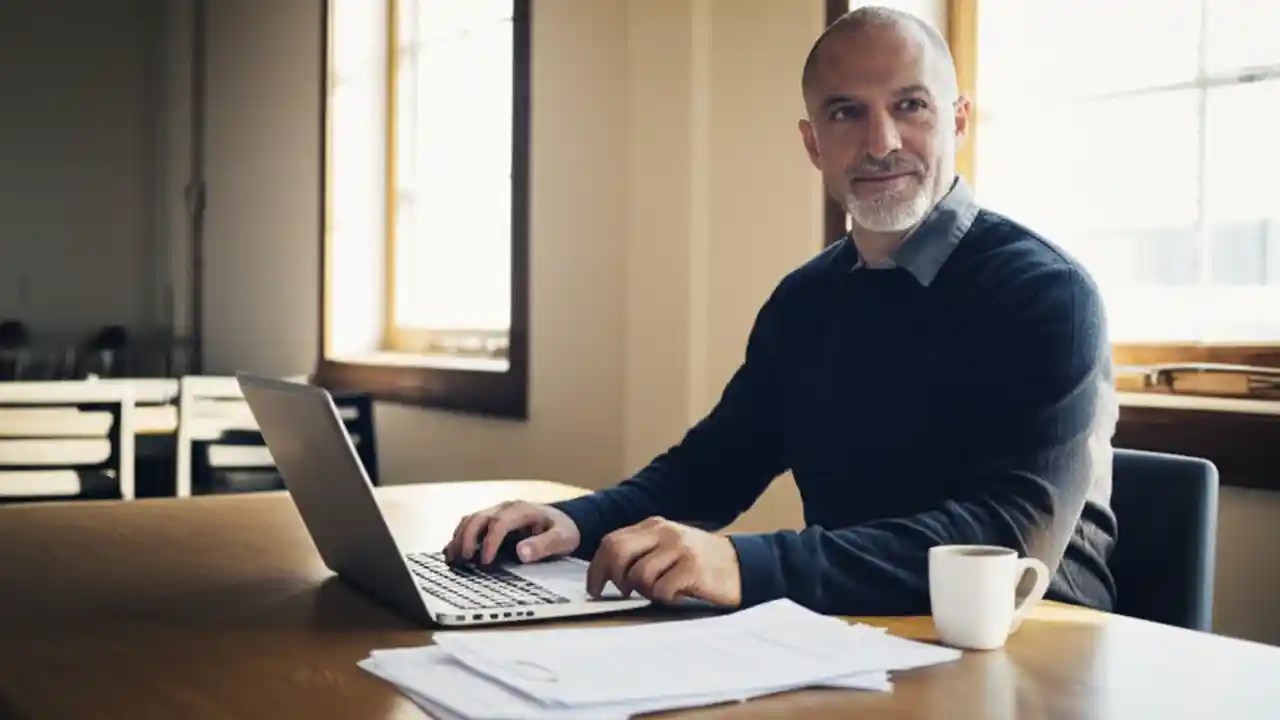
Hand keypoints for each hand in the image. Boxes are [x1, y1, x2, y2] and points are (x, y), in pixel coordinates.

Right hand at [443, 501, 580, 565]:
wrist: (565, 520)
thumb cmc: (563, 529)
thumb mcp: (562, 538)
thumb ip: (544, 545)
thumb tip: (521, 553)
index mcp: (522, 510)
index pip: (499, 523)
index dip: (490, 542)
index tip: (486, 562)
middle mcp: (505, 508)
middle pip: (479, 518)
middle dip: (468, 538)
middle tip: (464, 560)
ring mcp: (496, 512)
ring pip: (471, 520)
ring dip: (460, 538)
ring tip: (453, 559)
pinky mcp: (491, 520)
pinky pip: (470, 524)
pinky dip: (459, 537)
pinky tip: (452, 552)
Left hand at [587, 517, 741, 606]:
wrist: (741, 567)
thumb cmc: (698, 563)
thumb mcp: (667, 548)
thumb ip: (641, 552)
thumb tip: (605, 573)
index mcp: (654, 526)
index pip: (611, 541)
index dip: (597, 567)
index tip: (594, 587)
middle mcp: (665, 532)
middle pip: (618, 553)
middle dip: (613, 578)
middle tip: (621, 593)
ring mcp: (679, 549)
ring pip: (638, 576)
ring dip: (645, 591)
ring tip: (661, 591)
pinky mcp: (692, 568)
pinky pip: (661, 590)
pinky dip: (665, 599)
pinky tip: (678, 595)